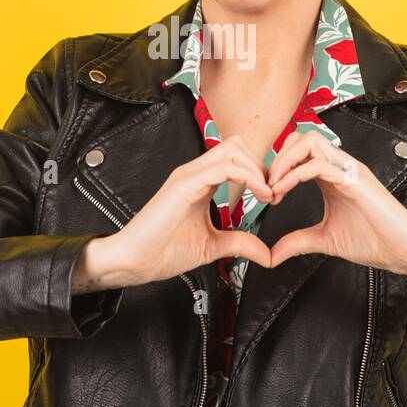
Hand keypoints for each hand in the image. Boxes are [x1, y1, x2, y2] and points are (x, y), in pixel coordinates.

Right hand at [84, 136, 274, 289]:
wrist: (134, 261)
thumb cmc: (163, 250)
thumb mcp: (212, 246)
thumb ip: (239, 243)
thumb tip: (266, 253)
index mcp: (199, 182)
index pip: (235, 157)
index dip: (259, 172)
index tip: (272, 197)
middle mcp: (193, 173)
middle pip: (236, 145)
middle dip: (260, 165)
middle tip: (272, 193)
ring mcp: (188, 176)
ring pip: (232, 149)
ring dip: (256, 169)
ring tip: (267, 194)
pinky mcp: (184, 185)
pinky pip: (222, 168)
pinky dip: (247, 177)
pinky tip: (258, 196)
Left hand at [264, 129, 406, 280]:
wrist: (404, 251)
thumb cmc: (374, 241)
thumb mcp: (325, 240)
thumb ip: (298, 242)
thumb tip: (273, 255)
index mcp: (332, 175)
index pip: (299, 151)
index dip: (277, 167)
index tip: (266, 194)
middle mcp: (340, 166)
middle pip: (301, 138)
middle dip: (277, 158)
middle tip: (266, 187)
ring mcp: (348, 169)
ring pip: (309, 142)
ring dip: (284, 162)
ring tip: (273, 187)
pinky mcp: (355, 179)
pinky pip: (318, 164)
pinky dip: (294, 174)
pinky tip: (283, 192)